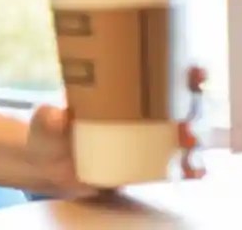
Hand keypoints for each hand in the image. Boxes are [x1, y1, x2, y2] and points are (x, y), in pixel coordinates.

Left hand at [26, 65, 209, 196]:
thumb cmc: (49, 133)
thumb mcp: (45, 121)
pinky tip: (193, 170)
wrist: (47, 168)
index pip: (163, 76)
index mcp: (126, 92)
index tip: (195, 72)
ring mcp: (150, 142)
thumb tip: (58, 115)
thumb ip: (48, 118)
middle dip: (196, 107)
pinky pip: (179, 168)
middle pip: (185, 105)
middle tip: (187, 115)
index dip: (187, 73)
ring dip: (196, 138)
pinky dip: (191, 168)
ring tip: (187, 141)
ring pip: (187, 136)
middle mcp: (145, 114)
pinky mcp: (150, 169)